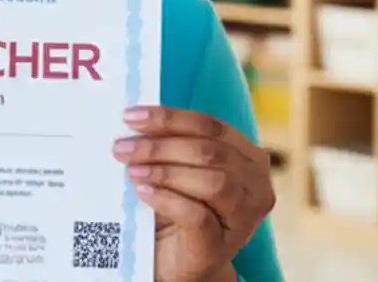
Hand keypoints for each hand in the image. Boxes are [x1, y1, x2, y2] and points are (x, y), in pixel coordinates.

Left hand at [112, 106, 274, 281]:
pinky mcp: (222, 245)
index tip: (130, 116)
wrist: (173, 260)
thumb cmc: (174, 209)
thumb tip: (131, 120)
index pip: (210, 126)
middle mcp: (256, 185)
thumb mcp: (174, 169)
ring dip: (165, 172)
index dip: (170, 118)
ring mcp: (244, 218)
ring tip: (132, 171)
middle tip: (122, 147)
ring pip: (214, 182)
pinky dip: (167, 199)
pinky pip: (198, 215)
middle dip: (160, 145)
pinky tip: (143, 193)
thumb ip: (167, 145)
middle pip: (210, 151)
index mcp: (247, 157)